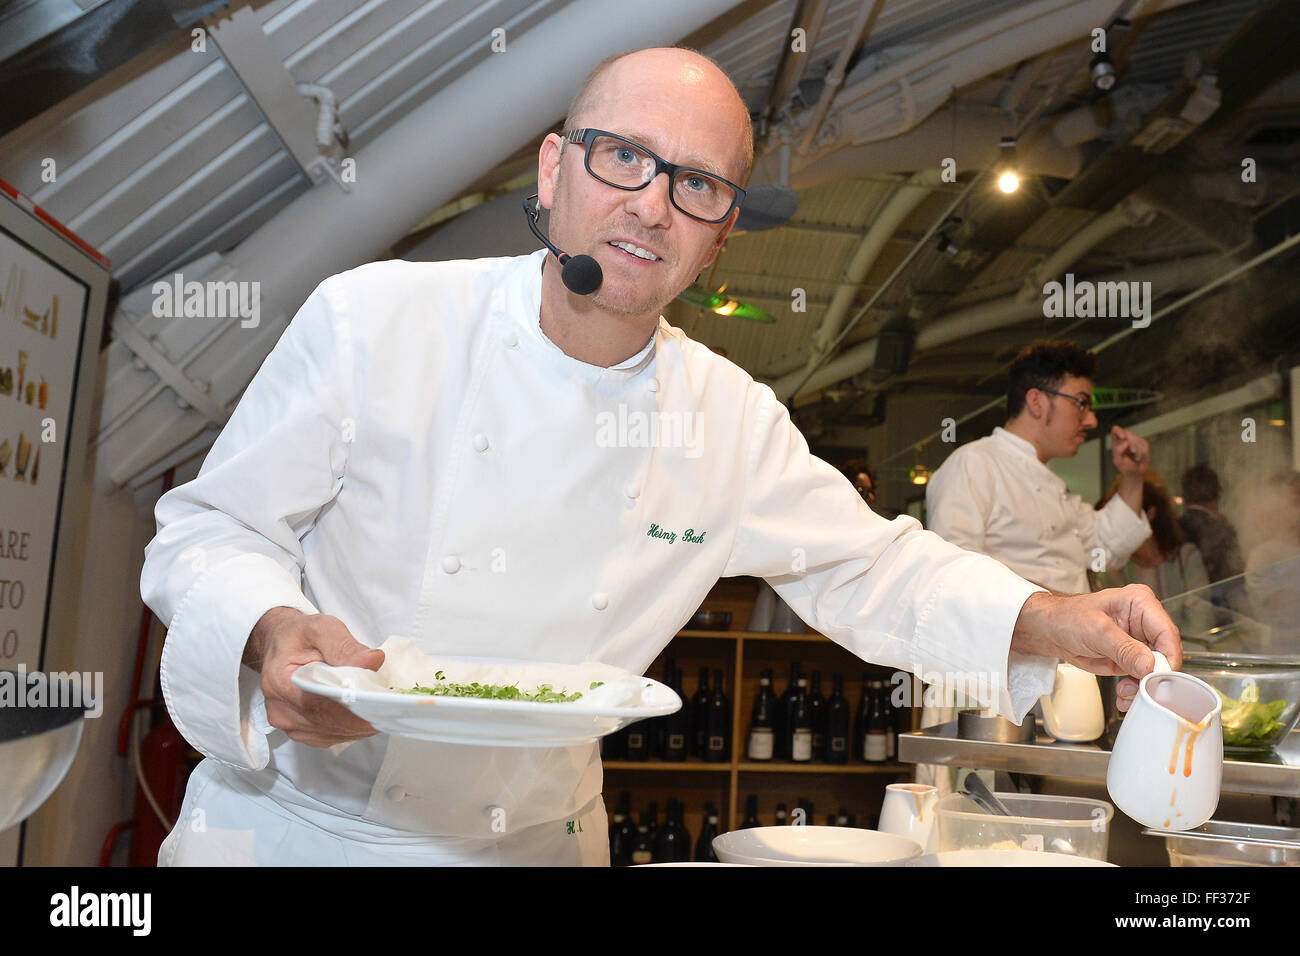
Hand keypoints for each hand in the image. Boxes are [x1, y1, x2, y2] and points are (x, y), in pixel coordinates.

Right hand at [243, 606, 384, 746]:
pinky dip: (352, 727)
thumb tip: (372, 660)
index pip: (320, 704)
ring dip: (360, 723)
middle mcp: (281, 710)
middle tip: (392, 706)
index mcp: (281, 682)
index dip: (353, 708)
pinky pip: (332, 735)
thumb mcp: (322, 628)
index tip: (382, 704)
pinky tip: (365, 713)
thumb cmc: (299, 635)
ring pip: (333, 733)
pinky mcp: (301, 732)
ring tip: (381, 706)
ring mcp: (290, 725)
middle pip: (329, 722)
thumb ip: (345, 646)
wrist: (279, 643)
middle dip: (363, 716)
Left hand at [1011, 585, 1181, 711]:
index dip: (1167, 658)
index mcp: (1141, 603)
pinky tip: (1124, 695)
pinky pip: (1142, 677)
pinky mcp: (1131, 658)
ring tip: (1125, 693)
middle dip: (1153, 676)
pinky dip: (1135, 689)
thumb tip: (1149, 665)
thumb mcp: (1097, 631)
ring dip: (1143, 686)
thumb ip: (1125, 649)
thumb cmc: (1067, 618)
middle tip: (1141, 690)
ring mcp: (1139, 641)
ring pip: (1155, 670)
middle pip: (1166, 654)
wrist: (1050, 631)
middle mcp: (1145, 621)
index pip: (1167, 633)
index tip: (1157, 677)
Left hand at [1109, 425, 1148, 476]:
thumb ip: (1118, 451)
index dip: (1119, 431)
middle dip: (1132, 442)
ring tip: (1135, 458)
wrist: (1136, 473)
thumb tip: (1125, 441)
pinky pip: (1144, 444)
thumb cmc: (1125, 467)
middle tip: (1132, 451)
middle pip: (1128, 432)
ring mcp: (1135, 440)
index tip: (1123, 437)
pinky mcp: (1143, 443)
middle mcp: (1125, 439)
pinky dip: (1142, 452)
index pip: (1115, 430)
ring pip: (1137, 439)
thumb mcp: (1118, 461)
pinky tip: (1139, 458)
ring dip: (1137, 450)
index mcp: (1116, 442)